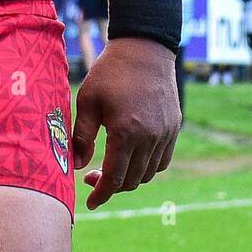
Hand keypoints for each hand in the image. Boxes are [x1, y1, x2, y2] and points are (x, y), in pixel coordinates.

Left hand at [72, 38, 180, 209]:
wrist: (144, 48)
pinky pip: (162, 160)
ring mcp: (165, 134)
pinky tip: (132, 157)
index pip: (114, 178)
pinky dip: (147, 167)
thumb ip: (82, 136)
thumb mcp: (88, 101)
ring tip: (111, 167)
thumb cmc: (110, 72)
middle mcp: (150, 138)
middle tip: (92, 177)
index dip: (101, 194)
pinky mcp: (174, 128)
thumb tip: (77, 166)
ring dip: (129, 178)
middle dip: (111, 186)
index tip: (90, 203)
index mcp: (126, 133)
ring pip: (148, 173)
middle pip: (132, 180)